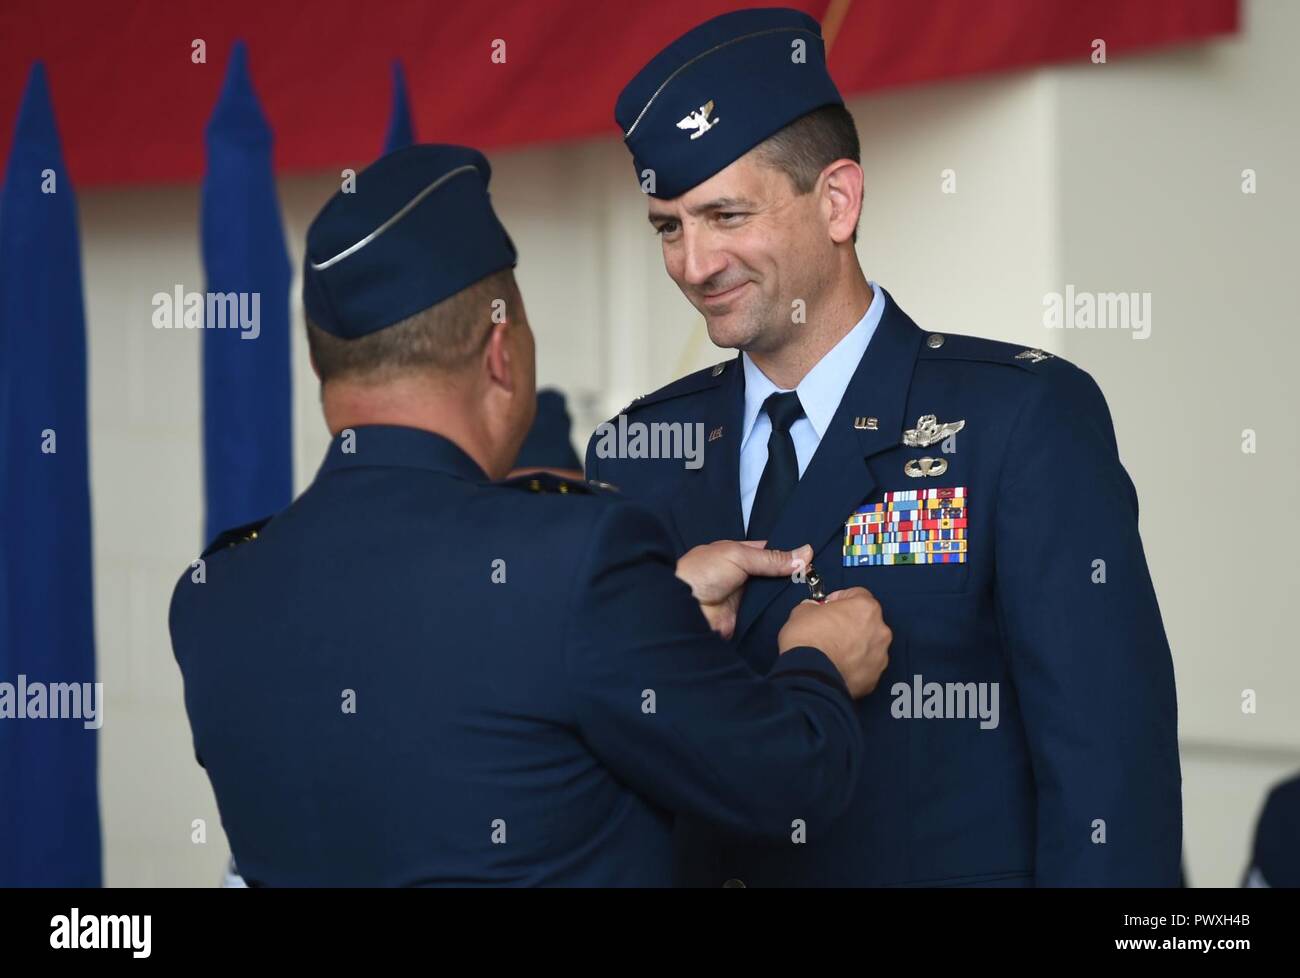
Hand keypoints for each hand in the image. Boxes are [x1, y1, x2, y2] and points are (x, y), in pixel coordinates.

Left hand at [676, 541, 813, 639]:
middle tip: (823, 578)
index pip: (772, 552)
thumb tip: (804, 554)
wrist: (683, 607)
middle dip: (795, 577)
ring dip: (790, 596)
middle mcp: (745, 576)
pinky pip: (768, 616)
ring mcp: (746, 598)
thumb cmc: (701, 573)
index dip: (792, 555)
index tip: (816, 556)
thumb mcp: (737, 556)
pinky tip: (801, 611)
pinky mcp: (747, 619)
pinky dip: (781, 615)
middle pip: (776, 576)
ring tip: (819, 593)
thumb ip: (771, 558)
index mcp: (741, 554)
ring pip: (775, 596)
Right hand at [778, 587, 891, 697]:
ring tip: (833, 651)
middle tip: (830, 629)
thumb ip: (814, 607)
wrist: (809, 677)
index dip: (840, 599)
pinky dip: (854, 665)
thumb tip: (813, 610)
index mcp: (866, 608)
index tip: (830, 606)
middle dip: (850, 623)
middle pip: (867, 621)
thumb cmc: (808, 642)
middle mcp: (879, 630)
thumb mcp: (802, 611)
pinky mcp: (874, 677)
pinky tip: (837, 666)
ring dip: (854, 645)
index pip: (858, 594)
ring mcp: (879, 656)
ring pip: (868, 645)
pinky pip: (865, 666)